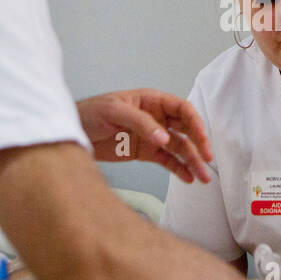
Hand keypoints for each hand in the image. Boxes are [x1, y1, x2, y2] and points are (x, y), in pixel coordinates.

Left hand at [76, 89, 213, 183]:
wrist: (72, 132)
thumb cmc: (91, 112)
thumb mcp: (114, 111)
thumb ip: (141, 123)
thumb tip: (164, 137)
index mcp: (152, 101)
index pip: (182, 109)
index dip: (195, 123)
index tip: (201, 138)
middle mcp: (157, 118)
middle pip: (185, 130)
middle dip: (199, 145)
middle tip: (208, 160)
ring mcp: (152, 136)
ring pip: (179, 149)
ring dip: (192, 162)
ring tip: (203, 178)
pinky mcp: (145, 153)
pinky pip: (167, 161)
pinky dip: (178, 169)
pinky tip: (188, 178)